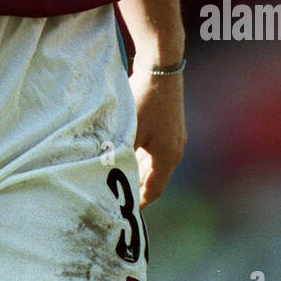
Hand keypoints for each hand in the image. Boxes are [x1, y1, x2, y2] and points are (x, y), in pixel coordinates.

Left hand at [128, 68, 185, 207]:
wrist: (161, 68)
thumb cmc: (144, 101)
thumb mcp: (128, 131)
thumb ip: (120, 155)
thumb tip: (105, 174)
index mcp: (168, 157)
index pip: (153, 190)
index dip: (139, 203)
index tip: (124, 212)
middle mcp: (175, 149)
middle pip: (155, 177)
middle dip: (137, 187)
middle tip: (117, 195)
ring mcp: (175, 135)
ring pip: (155, 161)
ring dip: (139, 169)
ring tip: (119, 174)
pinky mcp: (170, 122)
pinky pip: (156, 147)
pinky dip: (142, 154)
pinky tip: (127, 149)